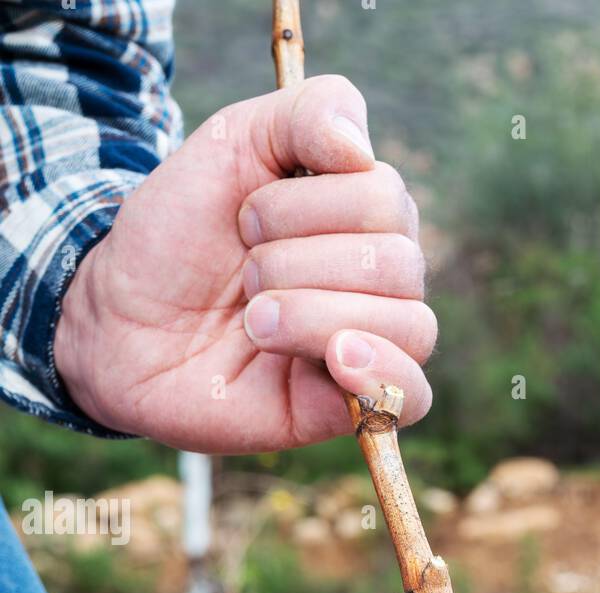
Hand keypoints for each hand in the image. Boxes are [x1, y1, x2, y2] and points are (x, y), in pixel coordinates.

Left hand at [54, 76, 435, 451]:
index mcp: (364, 216)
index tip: (244, 220)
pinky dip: (384, 373)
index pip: (386, 198)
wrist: (120, 319)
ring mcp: (370, 345)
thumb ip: (308, 113)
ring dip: (314, 313)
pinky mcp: (351, 407)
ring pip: (408, 324)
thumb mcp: (235, 142)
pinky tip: (338, 358)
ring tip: (252, 322)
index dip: (307, 204)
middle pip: (400, 263)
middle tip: (243, 276)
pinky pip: (414, 396)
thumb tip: (362, 152)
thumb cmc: (180, 233)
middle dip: (300, 260)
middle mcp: (380, 281)